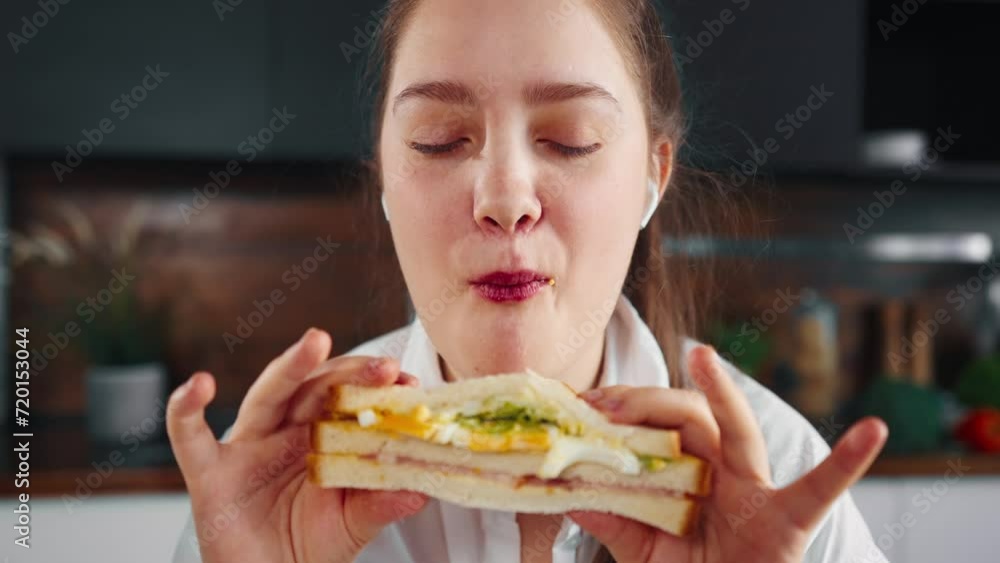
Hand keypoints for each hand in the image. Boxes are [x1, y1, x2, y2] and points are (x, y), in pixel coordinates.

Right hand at [166, 328, 427, 562]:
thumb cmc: (308, 549)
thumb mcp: (353, 525)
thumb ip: (380, 505)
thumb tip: (420, 489)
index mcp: (321, 438)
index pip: (350, 398)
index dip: (375, 387)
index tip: (408, 382)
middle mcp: (285, 433)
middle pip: (314, 388)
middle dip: (348, 372)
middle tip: (383, 366)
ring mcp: (246, 448)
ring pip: (266, 396)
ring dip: (290, 366)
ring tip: (316, 341)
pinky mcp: (209, 473)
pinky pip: (190, 437)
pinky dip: (185, 409)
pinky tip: (198, 385)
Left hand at [571, 345, 887, 562]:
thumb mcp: (643, 549)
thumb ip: (611, 520)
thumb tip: (561, 490)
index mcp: (688, 472)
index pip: (653, 427)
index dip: (619, 412)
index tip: (579, 404)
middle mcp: (722, 470)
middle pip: (686, 417)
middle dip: (646, 402)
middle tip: (603, 401)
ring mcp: (757, 489)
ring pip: (740, 431)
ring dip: (723, 393)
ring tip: (701, 354)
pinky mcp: (790, 519)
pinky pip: (821, 488)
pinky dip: (846, 461)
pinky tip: (871, 432)